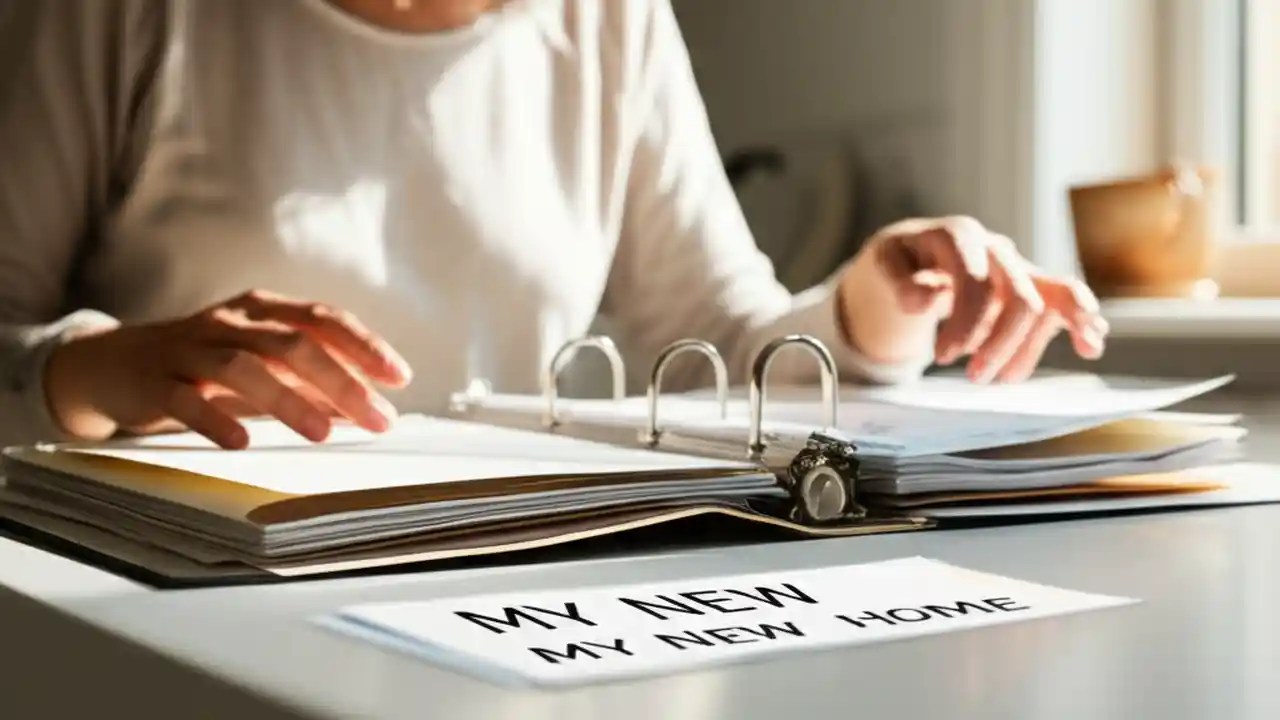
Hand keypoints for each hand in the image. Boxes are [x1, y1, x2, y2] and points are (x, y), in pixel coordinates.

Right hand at [45, 290, 412, 448]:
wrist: (112, 365)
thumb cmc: (203, 366)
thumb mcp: (260, 366)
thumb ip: (309, 384)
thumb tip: (366, 410)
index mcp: (262, 311)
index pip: (323, 320)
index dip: (364, 346)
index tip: (399, 378)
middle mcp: (229, 323)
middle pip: (293, 344)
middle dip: (342, 382)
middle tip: (377, 418)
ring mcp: (189, 349)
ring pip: (244, 368)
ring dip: (289, 400)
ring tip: (323, 432)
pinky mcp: (154, 381)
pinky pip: (185, 399)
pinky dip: (214, 418)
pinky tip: (240, 440)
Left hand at [837, 216, 1107, 382]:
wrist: (916, 253)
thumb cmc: (901, 260)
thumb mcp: (886, 263)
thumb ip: (901, 280)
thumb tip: (925, 297)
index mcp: (960, 237)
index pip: (977, 283)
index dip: (966, 324)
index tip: (942, 357)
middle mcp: (996, 248)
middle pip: (1019, 298)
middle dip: (1000, 344)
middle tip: (974, 379)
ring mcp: (1017, 266)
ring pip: (1046, 303)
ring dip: (1030, 348)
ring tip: (1005, 379)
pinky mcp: (1029, 284)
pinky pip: (1062, 299)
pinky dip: (1079, 322)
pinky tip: (1091, 345)